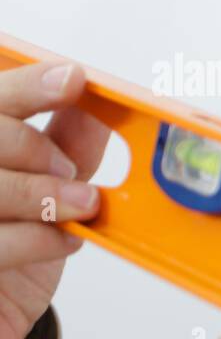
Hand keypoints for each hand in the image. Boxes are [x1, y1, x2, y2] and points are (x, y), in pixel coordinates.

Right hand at [0, 61, 108, 338]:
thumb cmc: (7, 260)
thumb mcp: (41, 200)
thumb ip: (62, 152)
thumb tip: (94, 108)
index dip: (27, 87)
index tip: (75, 79)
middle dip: (34, 146)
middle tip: (73, 171)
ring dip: (45, 193)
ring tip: (84, 204)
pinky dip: (37, 239)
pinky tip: (63, 242)